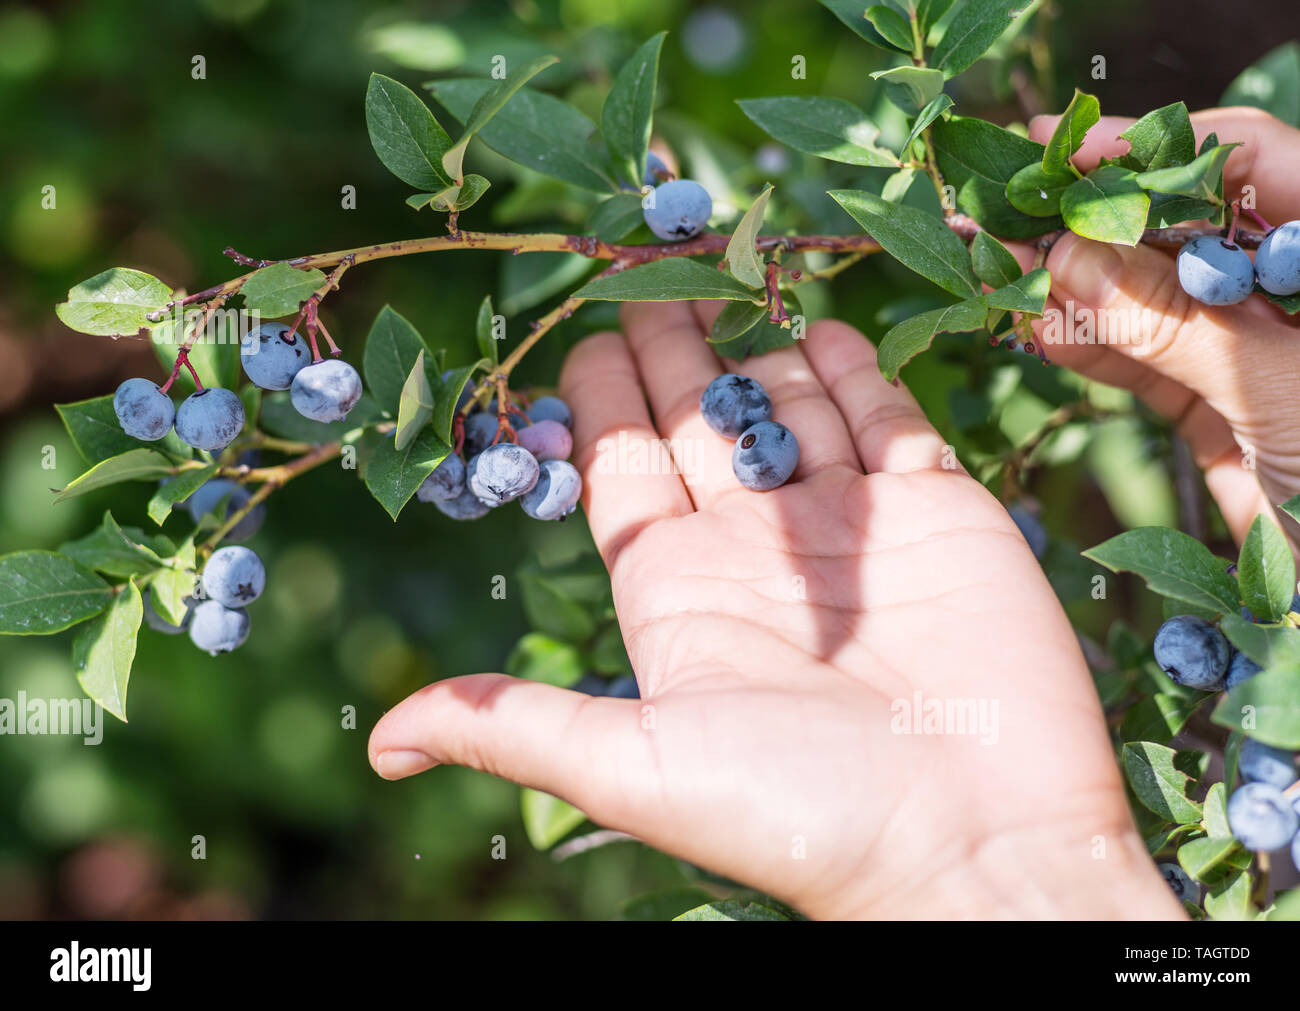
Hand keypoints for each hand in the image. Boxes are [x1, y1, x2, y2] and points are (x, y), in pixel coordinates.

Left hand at [369, 301, 1181, 918]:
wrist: (976, 844)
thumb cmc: (800, 815)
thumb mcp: (635, 769)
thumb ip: (513, 728)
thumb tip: (380, 747)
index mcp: (676, 591)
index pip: (622, 467)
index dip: (598, 395)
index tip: (578, 323)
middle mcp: (755, 549)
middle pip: (697, 420)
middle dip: (671, 343)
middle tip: (642, 259)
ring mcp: (848, 526)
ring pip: (789, 407)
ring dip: (757, 342)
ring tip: (727, 264)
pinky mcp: (937, 512)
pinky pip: (888, 419)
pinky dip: (856, 371)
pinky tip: (822, 325)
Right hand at [1012, 107, 1299, 544]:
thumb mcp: (1280, 393)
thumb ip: (1177, 325)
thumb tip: (1069, 256)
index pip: (1244, 162)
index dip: (1149, 150)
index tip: (1058, 154)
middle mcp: (1295, 287)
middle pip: (1185, 225)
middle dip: (1095, 222)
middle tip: (1006, 220)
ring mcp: (1256, 347)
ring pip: (1155, 295)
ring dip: (1079, 287)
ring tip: (1004, 278)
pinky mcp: (1222, 405)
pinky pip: (1148, 360)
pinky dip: (1093, 347)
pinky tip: (1044, 333)